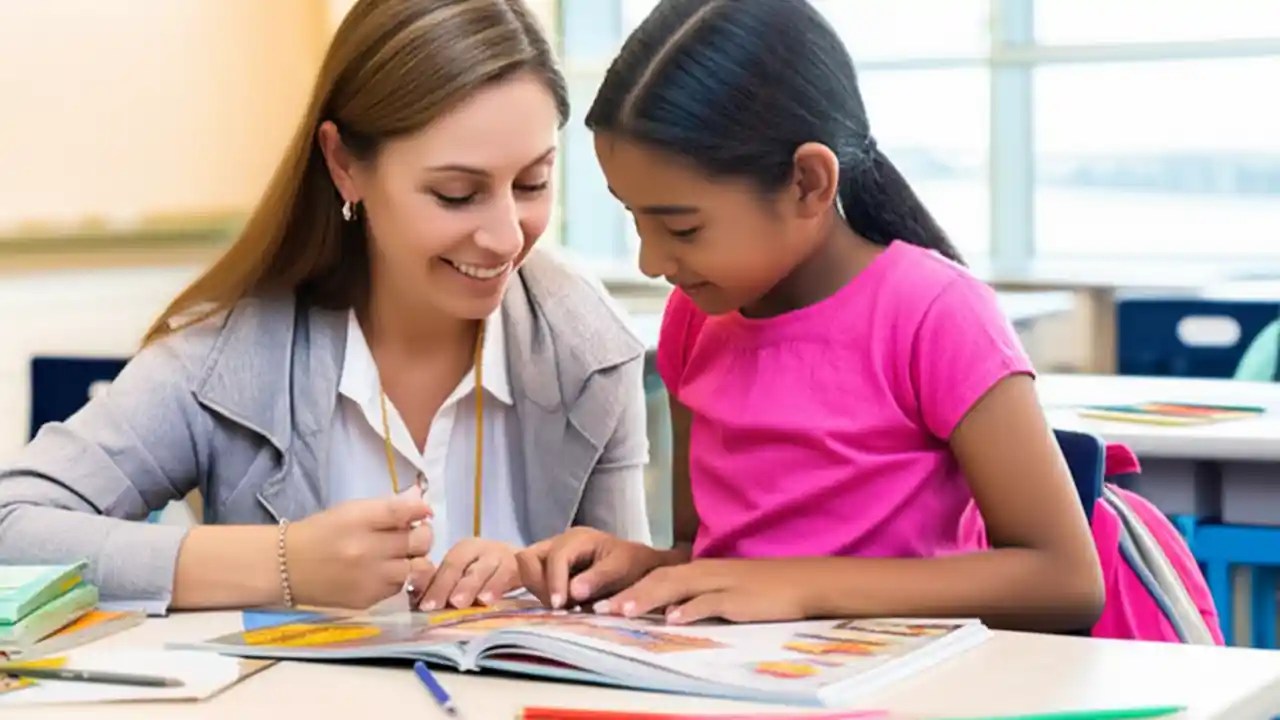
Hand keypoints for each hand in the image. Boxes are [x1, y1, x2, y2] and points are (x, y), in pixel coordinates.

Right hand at [285, 493, 433, 608]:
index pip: (404, 511)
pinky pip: (400, 587)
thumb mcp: (350, 511)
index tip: (424, 513)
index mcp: (360, 520)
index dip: (421, 510)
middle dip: (422, 536)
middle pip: (420, 542)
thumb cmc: (320, 533)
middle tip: (412, 535)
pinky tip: (384, 572)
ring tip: (401, 556)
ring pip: (417, 568)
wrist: (285, 568)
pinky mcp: (368, 600)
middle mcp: (367, 550)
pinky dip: (398, 578)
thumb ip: (387, 509)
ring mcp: (369, 579)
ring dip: (415, 560)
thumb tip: (422, 505)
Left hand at [417, 539, 519, 610]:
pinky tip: (487, 600)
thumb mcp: (466, 576)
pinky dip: (495, 587)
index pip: (446, 566)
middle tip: (439, 604)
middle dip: (448, 586)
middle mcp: (480, 549)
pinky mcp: (518, 565)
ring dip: (470, 586)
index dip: (436, 586)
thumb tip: (419, 605)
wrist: (525, 565)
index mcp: (463, 550)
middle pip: (460, 565)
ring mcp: (500, 555)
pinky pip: (505, 576)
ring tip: (460, 603)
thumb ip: (445, 587)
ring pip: (482, 569)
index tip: (425, 607)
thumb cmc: (488, 575)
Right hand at [516, 527, 679, 608]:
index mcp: (578, 538)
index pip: (556, 557)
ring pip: (525, 569)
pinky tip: (547, 606)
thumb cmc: (633, 565)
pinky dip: (535, 592)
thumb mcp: (623, 568)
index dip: (554, 581)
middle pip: (527, 558)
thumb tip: (573, 592)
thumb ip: (599, 578)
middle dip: (538, 584)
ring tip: (558, 608)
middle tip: (556, 607)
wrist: (638, 567)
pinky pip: (530, 579)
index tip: (559, 606)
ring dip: (536, 590)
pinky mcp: (546, 570)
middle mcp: (559, 543)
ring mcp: (550, 555)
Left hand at [599, 559, 815, 624]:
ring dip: (647, 598)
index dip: (628, 588)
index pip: (656, 577)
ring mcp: (720, 583)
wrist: (802, 581)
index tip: (602, 601)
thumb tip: (670, 613)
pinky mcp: (737, 598)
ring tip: (622, 611)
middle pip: (657, 580)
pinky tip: (672, 618)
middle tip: (598, 608)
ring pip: (675, 587)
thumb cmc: (765, 588)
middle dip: (627, 593)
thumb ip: (697, 599)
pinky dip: (688, 609)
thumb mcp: (725, 591)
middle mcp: (704, 572)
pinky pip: (708, 603)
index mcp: (700, 570)